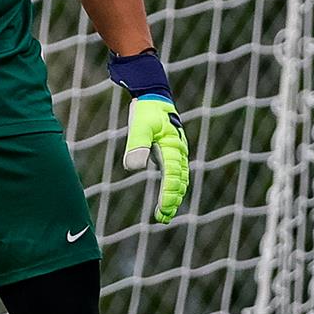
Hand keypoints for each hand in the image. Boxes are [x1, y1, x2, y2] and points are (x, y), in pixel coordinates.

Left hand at [108, 47, 188, 222]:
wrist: (153, 94)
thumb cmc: (146, 110)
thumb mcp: (139, 126)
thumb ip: (137, 146)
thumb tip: (134, 168)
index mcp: (173, 147)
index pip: (172, 176)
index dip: (168, 194)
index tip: (162, 209)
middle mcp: (178, 151)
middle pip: (179, 181)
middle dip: (172, 200)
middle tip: (162, 218)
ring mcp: (176, 152)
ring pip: (180, 179)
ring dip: (174, 197)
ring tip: (164, 215)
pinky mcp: (171, 152)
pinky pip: (176, 174)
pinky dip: (173, 188)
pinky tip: (167, 199)